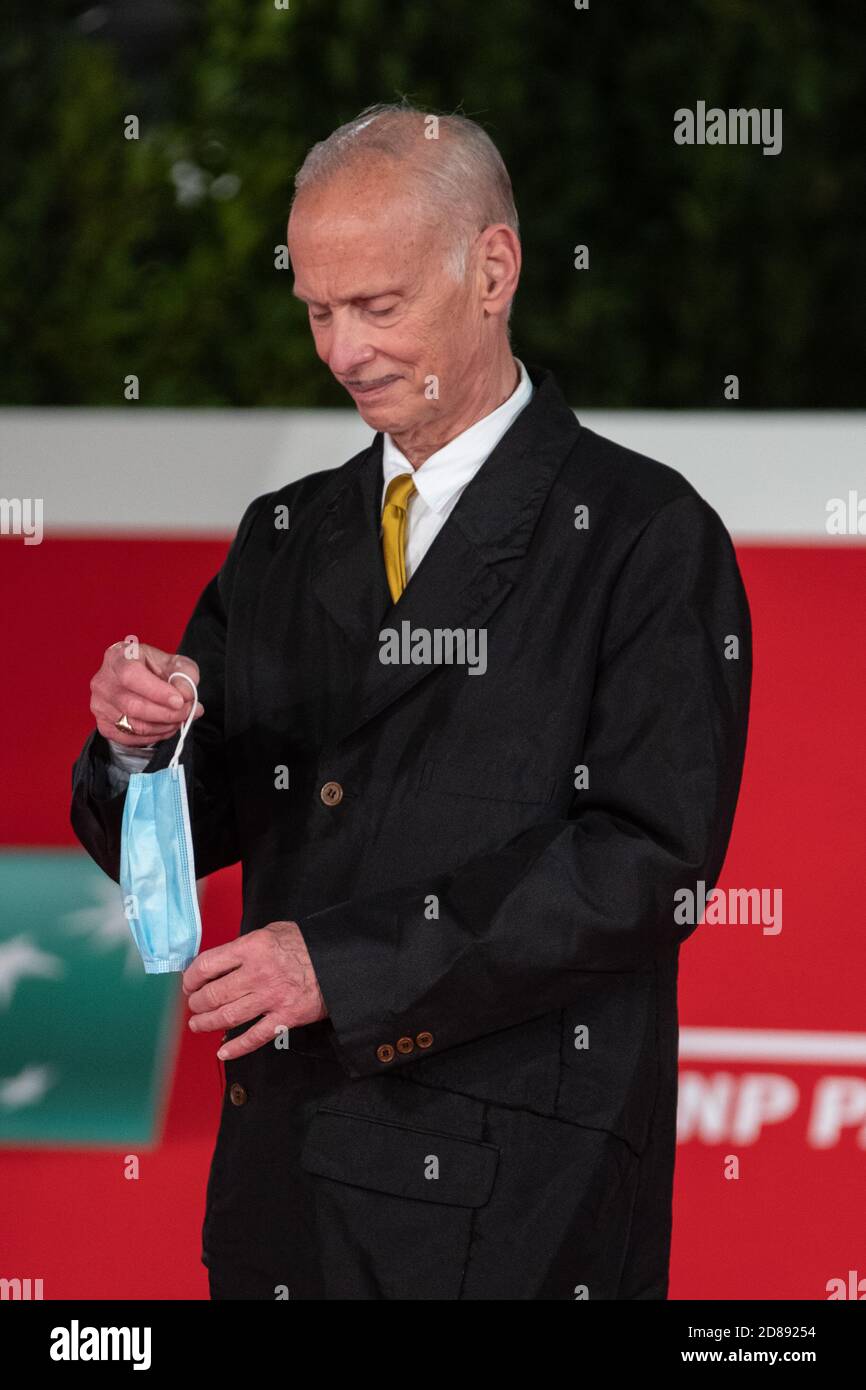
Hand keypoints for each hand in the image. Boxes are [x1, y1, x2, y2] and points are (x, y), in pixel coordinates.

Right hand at [89, 639, 203, 746]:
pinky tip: (165, 727)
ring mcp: (100, 705)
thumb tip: (186, 695)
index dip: (157, 691)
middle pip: (133, 706)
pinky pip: (130, 738)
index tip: (179, 701)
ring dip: (164, 726)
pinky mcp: (103, 725)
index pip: (132, 675)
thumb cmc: (155, 668)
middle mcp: (104, 681)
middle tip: (187, 711)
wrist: (139, 680)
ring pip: (134, 725)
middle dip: (167, 713)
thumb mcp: (176, 664)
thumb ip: (185, 676)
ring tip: (180, 718)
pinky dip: (154, 736)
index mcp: (118, 658)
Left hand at [182, 921, 327, 1060]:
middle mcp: (258, 974)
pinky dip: (236, 1047)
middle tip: (194, 1005)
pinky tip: (223, 1052)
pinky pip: (254, 1037)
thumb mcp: (272, 931)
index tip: (189, 983)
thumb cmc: (306, 944)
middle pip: (213, 995)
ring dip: (207, 1024)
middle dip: (197, 1003)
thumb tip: (220, 962)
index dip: (191, 977)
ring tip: (199, 1024)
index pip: (207, 965)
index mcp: (252, 948)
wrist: (339, 963)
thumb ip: (245, 945)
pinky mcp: (285, 1018)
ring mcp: (271, 998)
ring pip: (227, 1017)